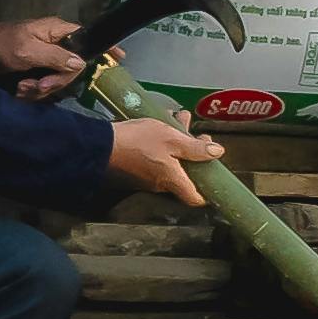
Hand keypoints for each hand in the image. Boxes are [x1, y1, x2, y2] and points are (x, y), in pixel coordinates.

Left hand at [0, 12, 86, 92]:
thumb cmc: (4, 44)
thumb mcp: (28, 50)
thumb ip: (55, 56)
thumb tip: (80, 63)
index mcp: (59, 32)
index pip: (86, 44)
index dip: (87, 60)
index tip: (86, 69)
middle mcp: (58, 45)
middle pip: (71, 70)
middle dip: (52, 83)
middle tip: (36, 87)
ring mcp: (49, 59)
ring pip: (56, 81)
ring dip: (38, 90)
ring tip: (21, 87)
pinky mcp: (39, 71)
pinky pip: (44, 86)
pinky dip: (31, 91)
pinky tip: (19, 89)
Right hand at [103, 112, 222, 196]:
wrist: (99, 145)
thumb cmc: (138, 142)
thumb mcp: (171, 139)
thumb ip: (195, 147)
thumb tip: (218, 153)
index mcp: (173, 180)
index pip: (196, 199)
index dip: (208, 191)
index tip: (214, 174)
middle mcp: (161, 184)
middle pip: (186, 174)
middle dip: (195, 153)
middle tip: (199, 135)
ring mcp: (146, 178)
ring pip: (171, 162)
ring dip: (179, 142)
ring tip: (180, 119)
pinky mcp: (135, 170)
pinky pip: (156, 159)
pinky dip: (164, 144)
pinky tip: (162, 123)